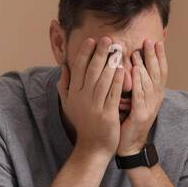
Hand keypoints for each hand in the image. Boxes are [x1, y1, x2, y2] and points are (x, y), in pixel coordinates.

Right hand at [57, 35, 124, 158]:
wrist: (92, 147)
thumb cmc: (83, 123)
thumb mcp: (68, 104)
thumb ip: (65, 85)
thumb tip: (64, 67)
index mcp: (74, 93)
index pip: (78, 68)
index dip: (84, 53)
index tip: (91, 40)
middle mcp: (83, 98)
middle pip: (91, 71)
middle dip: (99, 53)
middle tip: (107, 39)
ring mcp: (95, 106)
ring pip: (102, 81)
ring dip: (110, 64)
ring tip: (117, 50)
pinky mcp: (107, 114)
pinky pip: (113, 95)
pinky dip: (117, 82)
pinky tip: (122, 70)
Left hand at [117, 38, 166, 155]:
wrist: (129, 146)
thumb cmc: (129, 122)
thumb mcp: (135, 101)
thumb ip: (136, 85)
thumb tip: (134, 66)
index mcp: (154, 95)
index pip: (160, 72)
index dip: (160, 57)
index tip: (157, 41)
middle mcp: (155, 100)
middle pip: (158, 74)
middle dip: (154, 56)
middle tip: (150, 40)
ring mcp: (149, 107)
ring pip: (149, 82)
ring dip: (145, 66)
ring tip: (139, 52)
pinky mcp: (140, 115)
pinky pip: (140, 95)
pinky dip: (138, 81)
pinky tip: (135, 70)